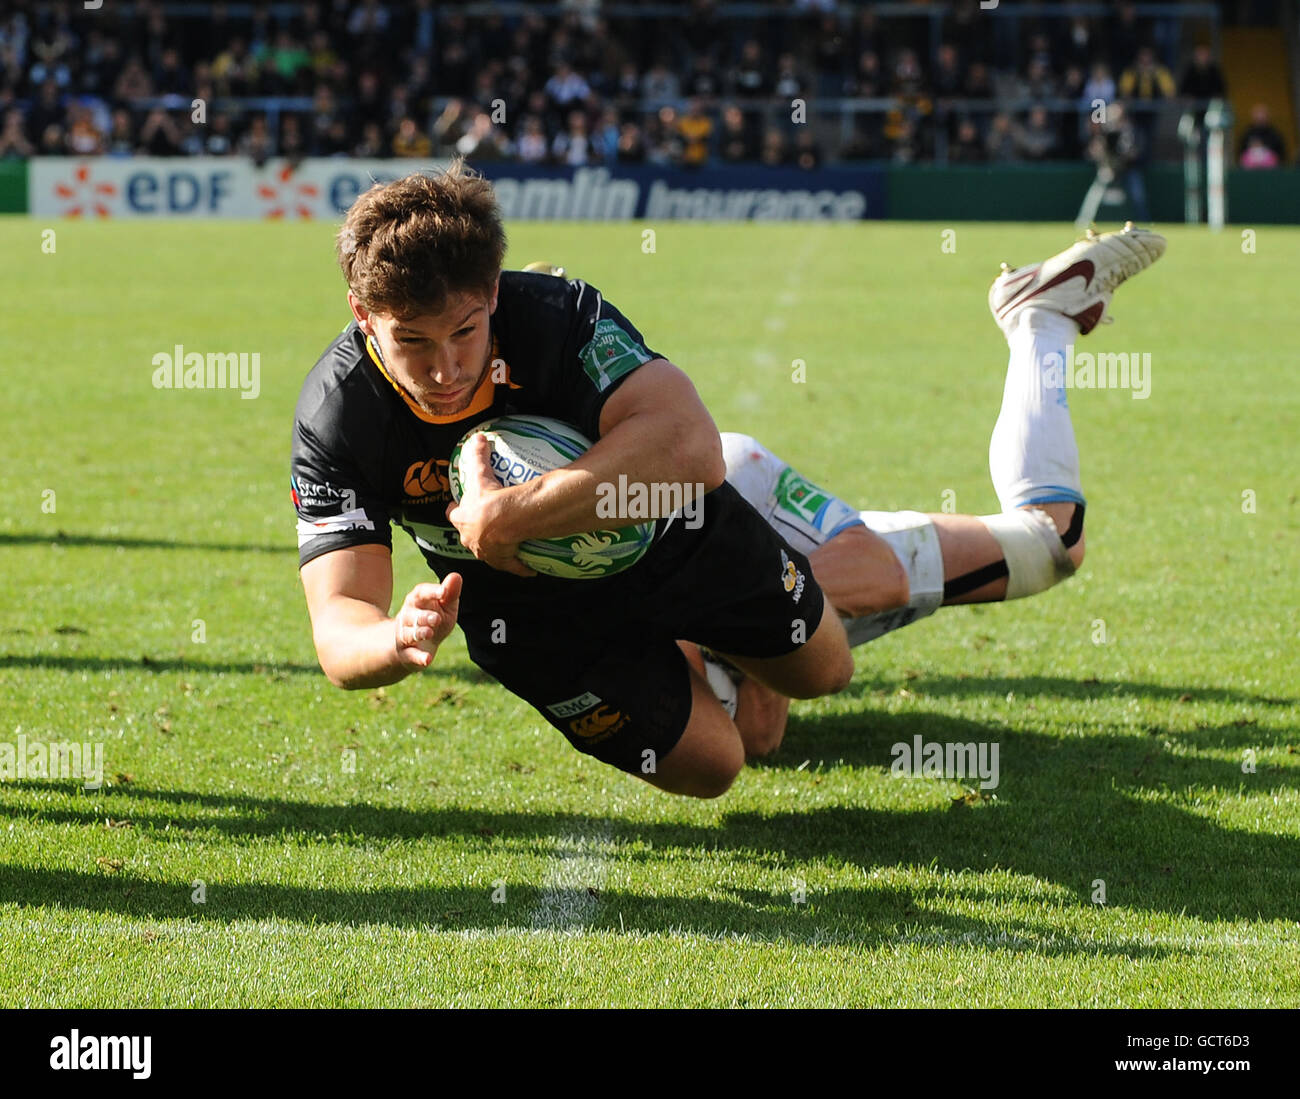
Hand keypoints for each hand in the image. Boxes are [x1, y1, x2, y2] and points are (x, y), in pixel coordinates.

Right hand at [393, 573, 461, 668]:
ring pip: (409, 634)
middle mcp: (407, 616)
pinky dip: (418, 658)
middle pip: (413, 615)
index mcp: (417, 601)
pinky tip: (427, 660)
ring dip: (419, 633)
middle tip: (437, 618)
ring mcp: (404, 635)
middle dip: (424, 616)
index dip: (431, 592)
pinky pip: (411, 655)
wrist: (418, 646)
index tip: (443, 592)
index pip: (421, 593)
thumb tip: (456, 576)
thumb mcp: (445, 607)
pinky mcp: (406, 653)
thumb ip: (450, 593)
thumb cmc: (435, 620)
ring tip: (429, 633)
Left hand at [446, 434, 536, 576]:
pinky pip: (512, 566)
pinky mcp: (503, 560)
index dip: (455, 511)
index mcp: (463, 518)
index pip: (454, 515)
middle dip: (473, 533)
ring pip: (488, 552)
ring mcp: (486, 552)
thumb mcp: (481, 473)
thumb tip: (478, 436)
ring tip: (505, 546)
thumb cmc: (489, 497)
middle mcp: (471, 538)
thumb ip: (478, 455)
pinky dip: (520, 567)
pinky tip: (529, 569)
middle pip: (468, 536)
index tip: (457, 508)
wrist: (505, 520)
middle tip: (485, 526)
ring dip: (494, 549)